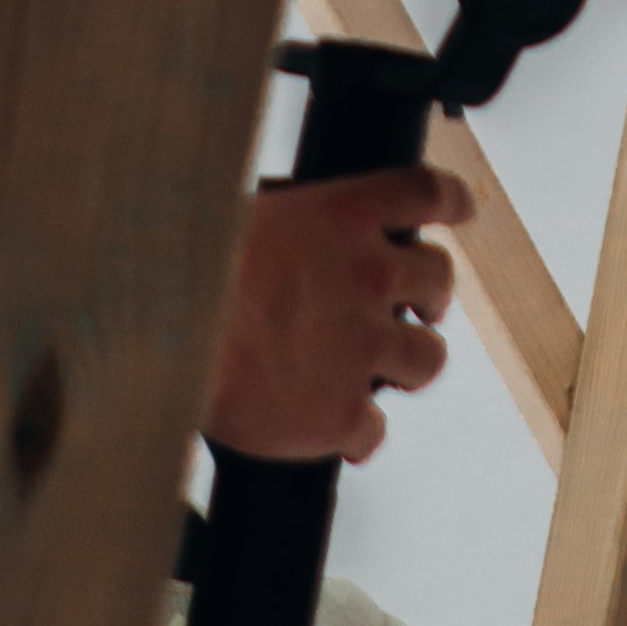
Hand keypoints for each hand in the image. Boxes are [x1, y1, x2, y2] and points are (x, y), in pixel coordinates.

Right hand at [207, 155, 470, 461]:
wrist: (163, 338)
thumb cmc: (183, 267)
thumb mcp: (242, 211)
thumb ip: (287, 222)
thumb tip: (290, 226)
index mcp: (342, 214)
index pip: (423, 192)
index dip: (449, 201)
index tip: (462, 208)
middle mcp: (367, 275)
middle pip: (439, 278)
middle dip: (432, 296)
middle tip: (415, 309)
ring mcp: (362, 347)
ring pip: (427, 359)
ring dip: (408, 364)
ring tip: (380, 374)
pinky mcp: (343, 414)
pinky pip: (374, 430)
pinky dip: (357, 433)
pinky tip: (335, 432)